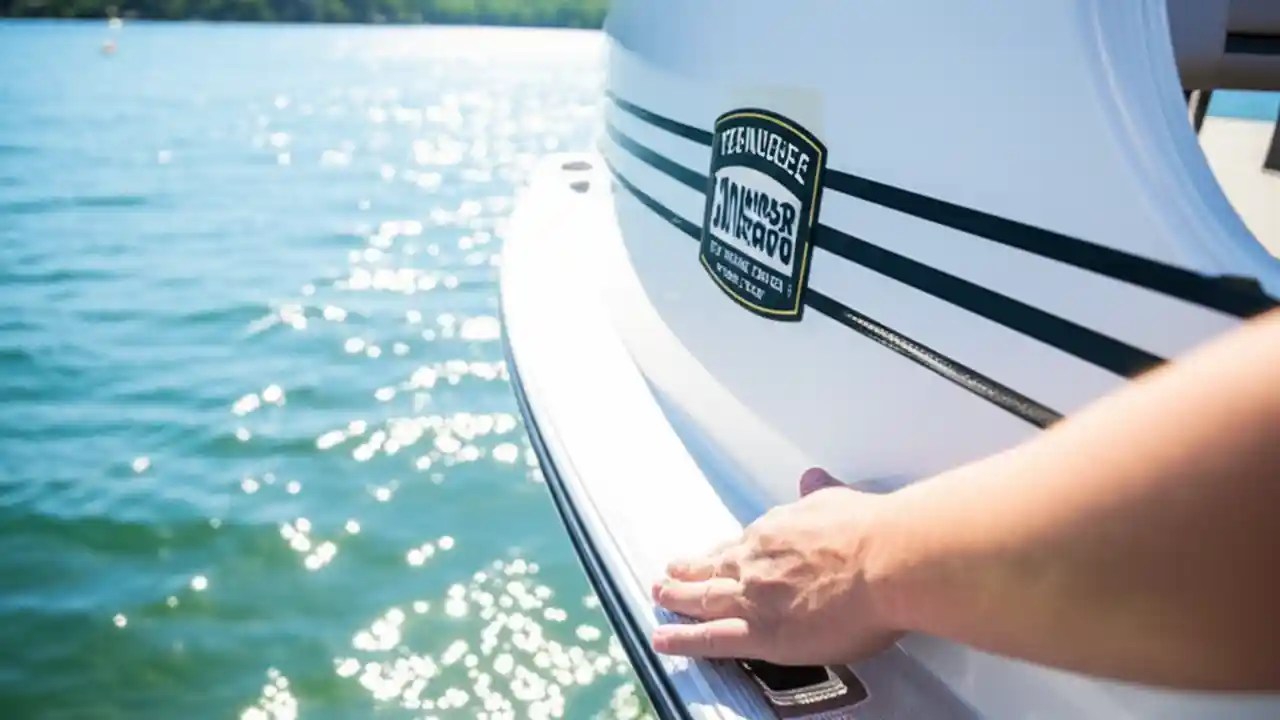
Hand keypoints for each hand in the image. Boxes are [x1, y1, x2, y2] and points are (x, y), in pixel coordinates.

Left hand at [650, 468, 902, 665]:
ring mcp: (753, 597)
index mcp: (776, 533)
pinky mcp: (761, 632)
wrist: (887, 561)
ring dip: (677, 598)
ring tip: (660, 597)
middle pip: (713, 569)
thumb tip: (811, 477)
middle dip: (688, 573)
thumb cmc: (872, 532)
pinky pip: (710, 638)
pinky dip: (682, 639)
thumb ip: (819, 492)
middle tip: (668, 575)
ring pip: (703, 599)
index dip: (722, 554)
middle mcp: (756, 561)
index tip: (711, 556)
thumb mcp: (839, 499)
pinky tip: (663, 639)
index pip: (741, 547)